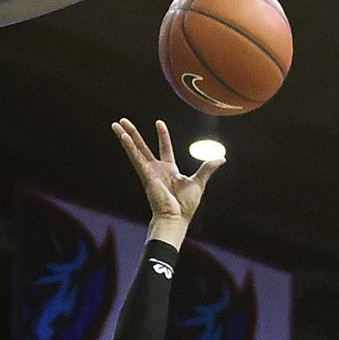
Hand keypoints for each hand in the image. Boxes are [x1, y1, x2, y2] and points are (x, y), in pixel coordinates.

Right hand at [111, 117, 222, 233]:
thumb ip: (207, 168)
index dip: (162, 135)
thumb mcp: (199, 182)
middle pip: (143, 147)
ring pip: (135, 150)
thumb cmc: (186, 206)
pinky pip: (136, 158)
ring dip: (126, 137)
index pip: (165, 148)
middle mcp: (156, 169)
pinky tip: (123, 136)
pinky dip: (129, 147)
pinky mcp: (145, 175)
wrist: (176, 218)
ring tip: (116, 124)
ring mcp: (149, 172)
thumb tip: (222, 158)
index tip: (159, 123)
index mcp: (169, 170)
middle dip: (134, 134)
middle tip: (124, 121)